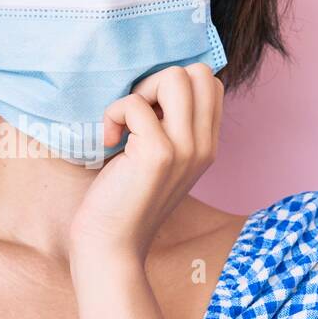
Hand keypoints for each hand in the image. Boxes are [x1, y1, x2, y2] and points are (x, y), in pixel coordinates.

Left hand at [68, 63, 223, 264]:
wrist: (112, 246)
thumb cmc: (123, 200)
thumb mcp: (158, 161)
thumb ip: (169, 127)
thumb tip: (153, 85)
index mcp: (206, 146)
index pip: (209, 84)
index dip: (172, 87)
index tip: (146, 116)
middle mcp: (203, 146)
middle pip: (198, 73)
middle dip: (157, 82)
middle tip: (134, 117)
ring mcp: (185, 149)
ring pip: (174, 77)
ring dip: (138, 93)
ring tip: (123, 126)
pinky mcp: (158, 154)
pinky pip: (134, 104)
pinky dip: (113, 115)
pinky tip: (108, 142)